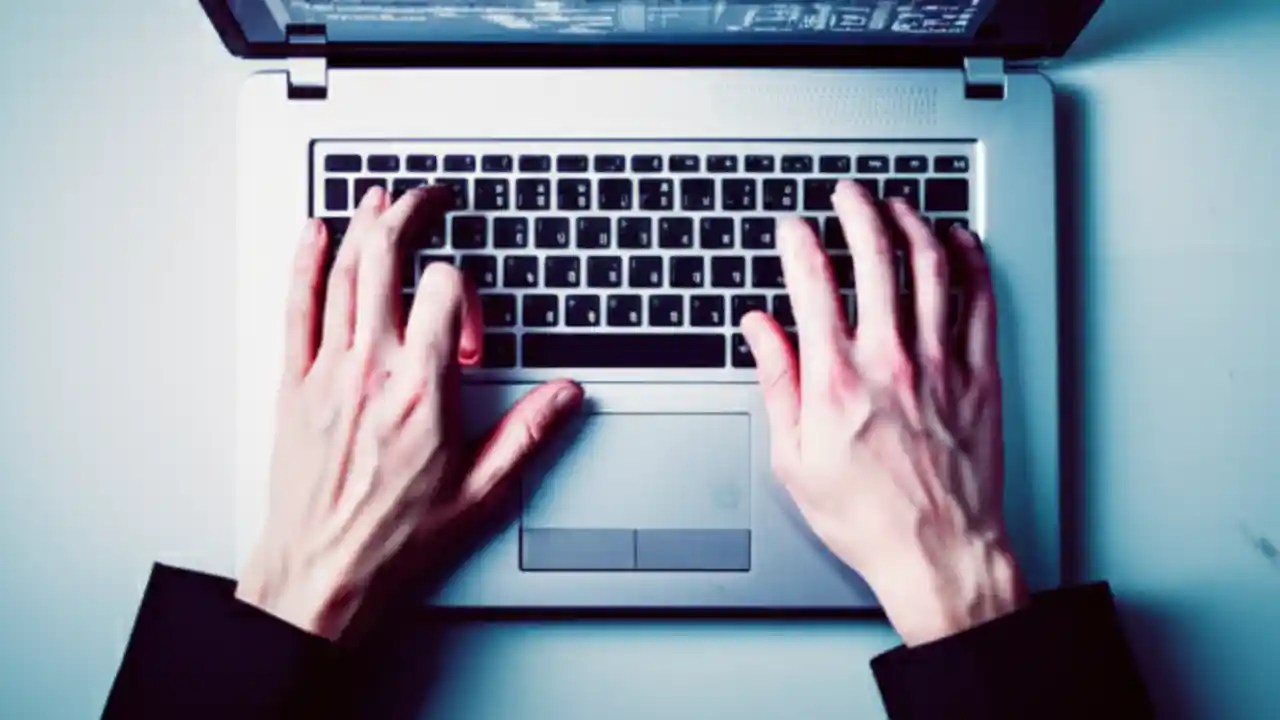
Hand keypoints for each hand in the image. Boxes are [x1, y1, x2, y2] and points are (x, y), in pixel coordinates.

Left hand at [236, 186, 581, 640]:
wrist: (322, 573)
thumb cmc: (393, 539)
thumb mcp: (479, 493)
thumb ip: (527, 434)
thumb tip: (564, 395)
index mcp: (421, 391)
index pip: (447, 293)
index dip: (467, 292)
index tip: (468, 328)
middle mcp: (372, 370)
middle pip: (387, 261)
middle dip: (411, 216)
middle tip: (429, 197)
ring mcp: (327, 372)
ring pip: (343, 274)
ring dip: (363, 226)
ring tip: (381, 198)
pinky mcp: (292, 384)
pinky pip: (295, 308)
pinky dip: (303, 263)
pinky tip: (312, 234)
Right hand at [742, 181, 1026, 645]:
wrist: (936, 551)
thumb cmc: (865, 514)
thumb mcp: (792, 458)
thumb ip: (777, 382)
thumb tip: (759, 330)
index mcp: (835, 379)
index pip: (813, 283)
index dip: (799, 242)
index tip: (793, 225)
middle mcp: (888, 360)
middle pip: (875, 258)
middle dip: (857, 211)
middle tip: (848, 193)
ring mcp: (938, 363)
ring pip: (929, 268)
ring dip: (911, 224)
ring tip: (897, 204)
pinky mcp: (978, 375)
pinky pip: (979, 302)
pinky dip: (970, 262)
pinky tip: (960, 241)